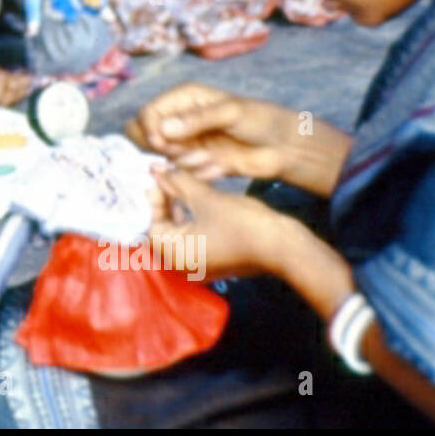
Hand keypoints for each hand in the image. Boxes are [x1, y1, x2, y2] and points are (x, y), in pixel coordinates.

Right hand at [125, 82, 294, 180]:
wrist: (284, 149)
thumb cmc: (260, 120)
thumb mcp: (230, 112)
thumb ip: (196, 120)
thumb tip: (162, 130)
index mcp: (183, 98)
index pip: (147, 112)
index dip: (149, 128)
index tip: (160, 143)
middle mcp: (179, 120)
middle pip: (142, 133)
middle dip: (158, 146)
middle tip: (179, 152)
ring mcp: (186, 143)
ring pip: (161, 157)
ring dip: (184, 161)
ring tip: (210, 158)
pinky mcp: (196, 164)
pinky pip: (181, 173)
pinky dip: (197, 173)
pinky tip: (219, 167)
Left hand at [149, 167, 287, 280]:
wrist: (283, 247)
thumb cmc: (242, 223)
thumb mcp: (205, 197)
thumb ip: (177, 182)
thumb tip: (156, 169)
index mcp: (174, 255)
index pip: (151, 223)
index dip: (155, 197)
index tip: (160, 175)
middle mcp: (181, 266)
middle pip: (164, 228)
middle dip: (167, 201)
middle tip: (171, 176)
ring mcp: (198, 266)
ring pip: (179, 232)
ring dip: (180, 208)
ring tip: (185, 184)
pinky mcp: (213, 262)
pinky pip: (194, 239)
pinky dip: (193, 220)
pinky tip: (199, 200)